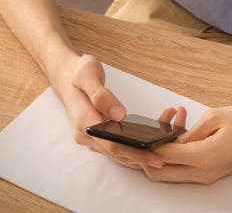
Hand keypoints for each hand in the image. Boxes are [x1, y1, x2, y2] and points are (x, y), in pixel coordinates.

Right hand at [52, 54, 186, 170]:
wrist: (65, 75)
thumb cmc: (78, 72)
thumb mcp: (88, 74)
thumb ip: (101, 95)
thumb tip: (119, 116)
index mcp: (83, 122)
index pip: (112, 145)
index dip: (135, 152)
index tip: (155, 155)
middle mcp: (85, 135)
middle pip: (117, 153)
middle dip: (141, 157)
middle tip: (166, 157)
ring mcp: (90, 137)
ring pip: (117, 153)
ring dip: (138, 154)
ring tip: (161, 152)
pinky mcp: (96, 135)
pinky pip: (115, 147)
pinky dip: (131, 149)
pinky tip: (148, 145)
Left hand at [147, 105, 231, 183]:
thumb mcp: (216, 117)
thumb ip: (188, 131)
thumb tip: (169, 139)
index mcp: (203, 158)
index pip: (162, 156)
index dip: (144, 146)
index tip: (132, 134)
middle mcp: (203, 173)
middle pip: (159, 174)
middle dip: (145, 156)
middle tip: (140, 134)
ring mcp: (208, 176)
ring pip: (170, 173)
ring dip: (162, 153)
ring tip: (171, 120)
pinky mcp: (212, 172)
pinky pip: (185, 168)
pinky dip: (176, 153)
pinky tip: (183, 126)